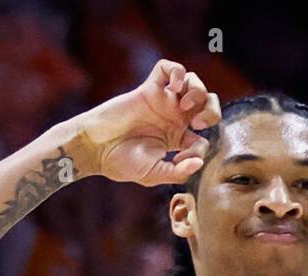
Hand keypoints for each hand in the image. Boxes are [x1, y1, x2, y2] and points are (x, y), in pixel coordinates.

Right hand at [78, 60, 220, 186]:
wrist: (95, 148)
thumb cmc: (122, 163)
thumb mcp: (154, 174)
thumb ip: (179, 172)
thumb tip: (200, 163)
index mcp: (176, 139)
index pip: (203, 139)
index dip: (199, 149)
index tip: (180, 158)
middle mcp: (172, 118)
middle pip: (206, 103)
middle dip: (212, 110)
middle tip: (199, 122)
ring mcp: (161, 102)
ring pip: (192, 82)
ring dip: (198, 91)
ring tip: (185, 106)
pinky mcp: (148, 89)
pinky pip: (167, 68)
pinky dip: (177, 72)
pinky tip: (175, 87)